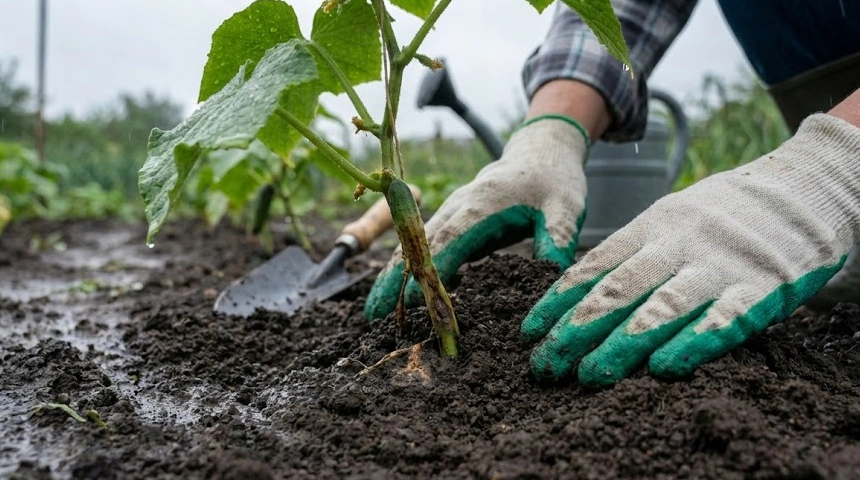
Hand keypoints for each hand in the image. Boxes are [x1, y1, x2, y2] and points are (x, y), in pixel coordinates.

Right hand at [364, 115, 590, 319]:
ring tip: (376, 314)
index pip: (448, 242)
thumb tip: (551, 279)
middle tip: (376, 317)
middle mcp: (458, 207)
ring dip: (393, 277)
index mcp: (482, 205)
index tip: (412, 304)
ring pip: (413, 246)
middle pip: (418, 246)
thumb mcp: (565, 209)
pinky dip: (406, 270)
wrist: (540, 151)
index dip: (428, 273)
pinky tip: (397, 298)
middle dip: (394, 281)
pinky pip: (422, 246)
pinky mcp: (451, 220)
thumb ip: (558, 241)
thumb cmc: (553, 180)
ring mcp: (450, 212)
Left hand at [521, 113, 859, 385]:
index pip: (594, 266)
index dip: (559, 302)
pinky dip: (692, 344)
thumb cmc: (721, 215)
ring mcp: (718, 266)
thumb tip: (578, 291)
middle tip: (546, 365)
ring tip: (589, 374)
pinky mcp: (760, 288)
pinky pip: (723, 320)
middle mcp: (677, 245)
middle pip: (618, 291)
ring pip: (662, 307)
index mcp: (651, 227)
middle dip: (576, 330)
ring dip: (622, 344)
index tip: (530, 332)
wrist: (798, 187)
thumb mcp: (670, 218)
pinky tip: (664, 369)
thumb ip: (633, 251)